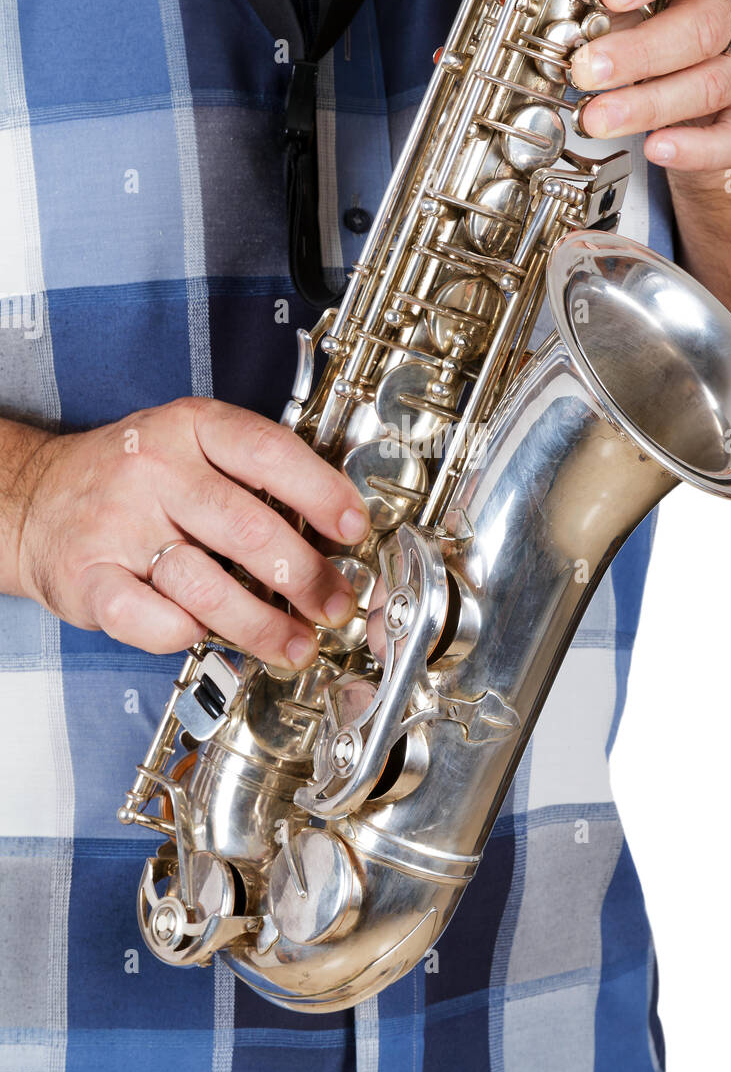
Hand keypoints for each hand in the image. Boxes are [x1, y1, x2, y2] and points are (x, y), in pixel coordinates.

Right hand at [16, 398, 369, 668]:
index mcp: (190, 428)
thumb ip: (255, 478)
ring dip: (262, 625)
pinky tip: (204, 635)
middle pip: (247, 526)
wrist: (34, 500)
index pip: (268, 452)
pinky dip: (184, 635)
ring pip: (206, 583)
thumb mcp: (193, 448)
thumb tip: (333, 533)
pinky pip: (149, 619)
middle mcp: (155, 470)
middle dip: (305, 576)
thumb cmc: (132, 480)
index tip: (355, 529)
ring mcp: (118, 524)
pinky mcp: (89, 578)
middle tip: (335, 605)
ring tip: (294, 643)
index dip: (322, 493)